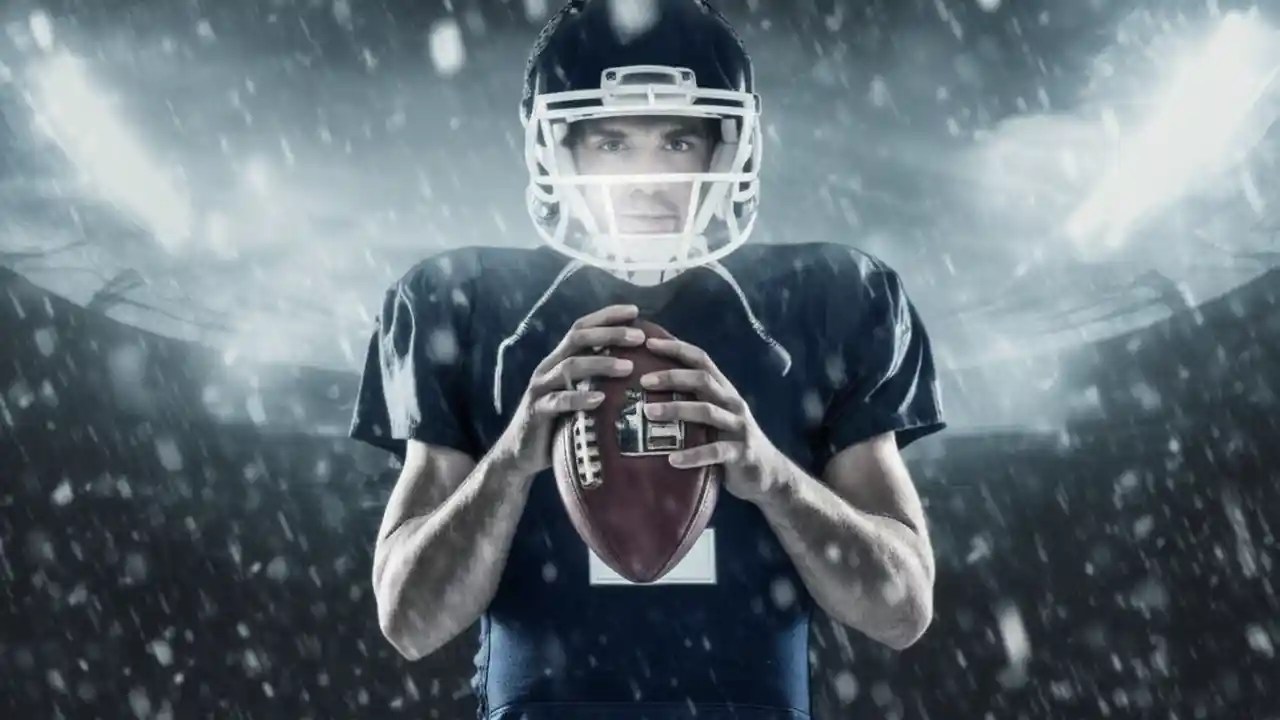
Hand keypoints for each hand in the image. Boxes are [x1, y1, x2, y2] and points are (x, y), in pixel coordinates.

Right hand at [495, 304, 644, 477]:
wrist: (521, 453)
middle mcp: (548, 367)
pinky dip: (580, 398)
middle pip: (578, 338)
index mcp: (559, 359)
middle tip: (639, 336)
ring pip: (570, 366)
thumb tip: (639, 369)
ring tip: (628, 367)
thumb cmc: (559, 423)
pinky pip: (559, 401)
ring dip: (601, 364)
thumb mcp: (578, 395)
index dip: (606, 316)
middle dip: (610, 333)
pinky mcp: (537, 411)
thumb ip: (597, 380)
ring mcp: (541, 388)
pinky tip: (601, 399)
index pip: (582, 327)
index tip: (634, 311)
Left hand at [640, 337, 787, 504]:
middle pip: (703, 380)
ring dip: (676, 410)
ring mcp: (739, 427)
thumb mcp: (714, 416)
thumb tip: (648, 392)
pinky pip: (715, 452)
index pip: (701, 360)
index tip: (649, 342)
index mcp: (724, 390)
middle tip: (643, 380)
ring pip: (707, 411)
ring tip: (648, 412)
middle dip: (672, 377)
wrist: (768, 474)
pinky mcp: (741, 453)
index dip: (677, 348)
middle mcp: (732, 403)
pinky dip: (693, 455)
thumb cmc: (731, 441)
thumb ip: (692, 402)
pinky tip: (672, 460)